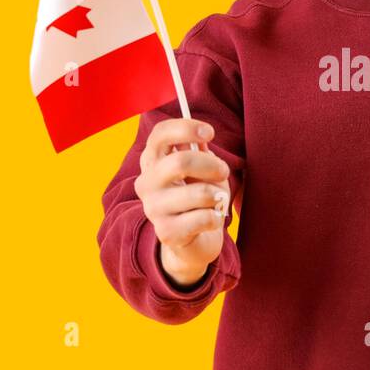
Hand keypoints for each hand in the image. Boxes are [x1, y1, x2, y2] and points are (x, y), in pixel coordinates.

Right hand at [134, 117, 231, 284]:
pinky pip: (204, 218)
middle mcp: (146, 182)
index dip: (186, 128)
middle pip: (180, 162)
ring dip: (218, 195)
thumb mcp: (202, 170)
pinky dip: (217, 217)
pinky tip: (212, 220)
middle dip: (212, 165)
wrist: (193, 241)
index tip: (209, 132)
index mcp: (152, 161)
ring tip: (217, 201)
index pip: (160, 134)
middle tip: (224, 171)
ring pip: (199, 193)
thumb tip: (201, 138)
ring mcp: (153, 208)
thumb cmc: (199, 198)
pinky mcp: (166, 232)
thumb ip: (200, 151)